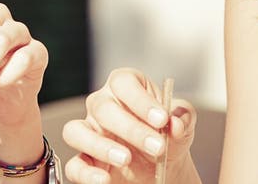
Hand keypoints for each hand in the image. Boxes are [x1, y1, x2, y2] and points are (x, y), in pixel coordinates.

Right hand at [63, 68, 196, 183]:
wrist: (162, 165)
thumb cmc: (167, 134)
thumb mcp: (181, 124)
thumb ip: (182, 119)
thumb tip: (175, 123)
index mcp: (125, 87)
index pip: (123, 83)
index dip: (141, 100)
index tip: (162, 119)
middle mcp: (102, 105)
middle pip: (102, 107)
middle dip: (131, 129)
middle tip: (157, 146)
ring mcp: (89, 132)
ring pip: (75, 131)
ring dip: (100, 146)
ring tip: (125, 159)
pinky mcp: (85, 160)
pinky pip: (74, 165)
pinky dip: (86, 174)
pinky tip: (104, 179)